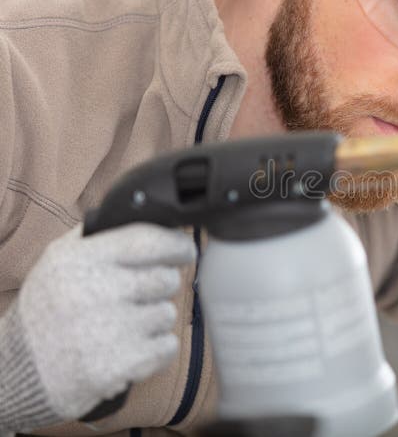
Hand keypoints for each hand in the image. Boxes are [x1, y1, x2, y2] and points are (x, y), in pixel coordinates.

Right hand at [16, 223, 195, 418]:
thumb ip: (99, 237)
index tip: (185, 250)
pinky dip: (155, 349)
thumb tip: (152, 219)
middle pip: (166, 278)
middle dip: (161, 285)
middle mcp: (94, 291)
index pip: (147, 240)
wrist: (18, 373)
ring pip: (167, 314)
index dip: (177, 244)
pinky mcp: (119, 365)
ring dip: (154, 320)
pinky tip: (127, 349)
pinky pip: (167, 347)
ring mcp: (109, 331)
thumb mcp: (58, 262)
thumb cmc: (47, 312)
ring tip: (122, 326)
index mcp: (79, 260)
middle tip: (141, 295)